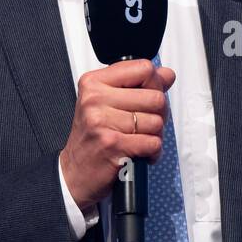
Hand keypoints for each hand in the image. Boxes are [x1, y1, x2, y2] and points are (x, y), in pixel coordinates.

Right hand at [58, 58, 175, 209]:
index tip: (147, 97)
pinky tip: (140, 153)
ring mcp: (102, 121)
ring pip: (156, 122)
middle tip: (144, 125)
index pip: (143, 68)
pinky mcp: (113, 144)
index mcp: (94, 83)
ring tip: (138, 140)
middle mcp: (95, 99)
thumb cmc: (93, 138)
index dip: (155, 84)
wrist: (74, 173)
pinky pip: (153, 142)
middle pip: (156, 97)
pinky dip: (153, 152)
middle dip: (159, 115)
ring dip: (155, 136)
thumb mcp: (108, 103)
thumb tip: (167, 74)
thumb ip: (139, 85)